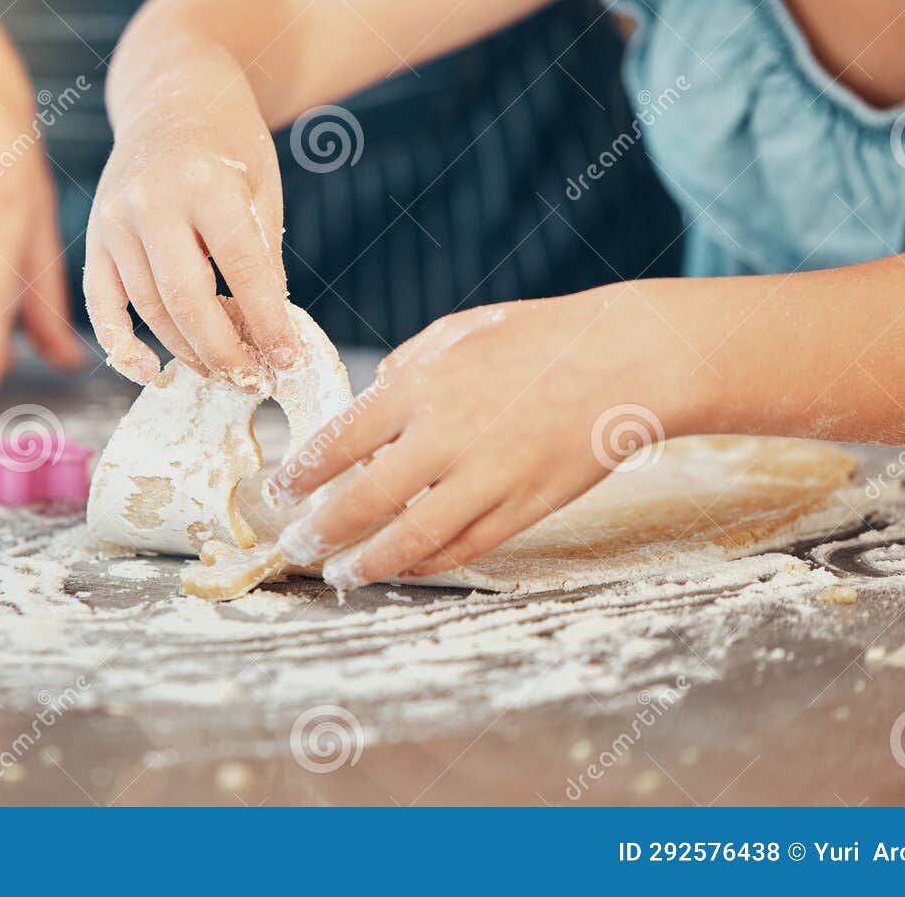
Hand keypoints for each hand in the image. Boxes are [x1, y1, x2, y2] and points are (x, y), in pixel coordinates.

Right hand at [84, 92, 299, 390]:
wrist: (172, 96)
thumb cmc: (228, 143)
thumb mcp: (262, 189)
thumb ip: (262, 259)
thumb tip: (268, 336)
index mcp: (206, 184)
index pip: (243, 272)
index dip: (268, 325)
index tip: (288, 360)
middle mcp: (152, 202)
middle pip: (187, 301)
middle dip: (224, 352)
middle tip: (252, 379)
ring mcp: (115, 220)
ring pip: (149, 309)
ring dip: (187, 352)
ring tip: (221, 372)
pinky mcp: (94, 235)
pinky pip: (102, 305)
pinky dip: (121, 347)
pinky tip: (150, 372)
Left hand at [270, 284, 703, 588]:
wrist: (625, 359)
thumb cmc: (535, 337)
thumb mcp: (456, 332)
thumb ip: (405, 370)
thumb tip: (367, 406)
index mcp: (422, 386)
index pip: (340, 441)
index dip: (302, 475)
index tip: (279, 492)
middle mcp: (448, 436)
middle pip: (365, 502)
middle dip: (320, 532)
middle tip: (294, 547)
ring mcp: (489, 477)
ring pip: (413, 539)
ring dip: (368, 563)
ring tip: (340, 574)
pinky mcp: (525, 506)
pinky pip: (465, 547)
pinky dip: (426, 562)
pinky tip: (401, 566)